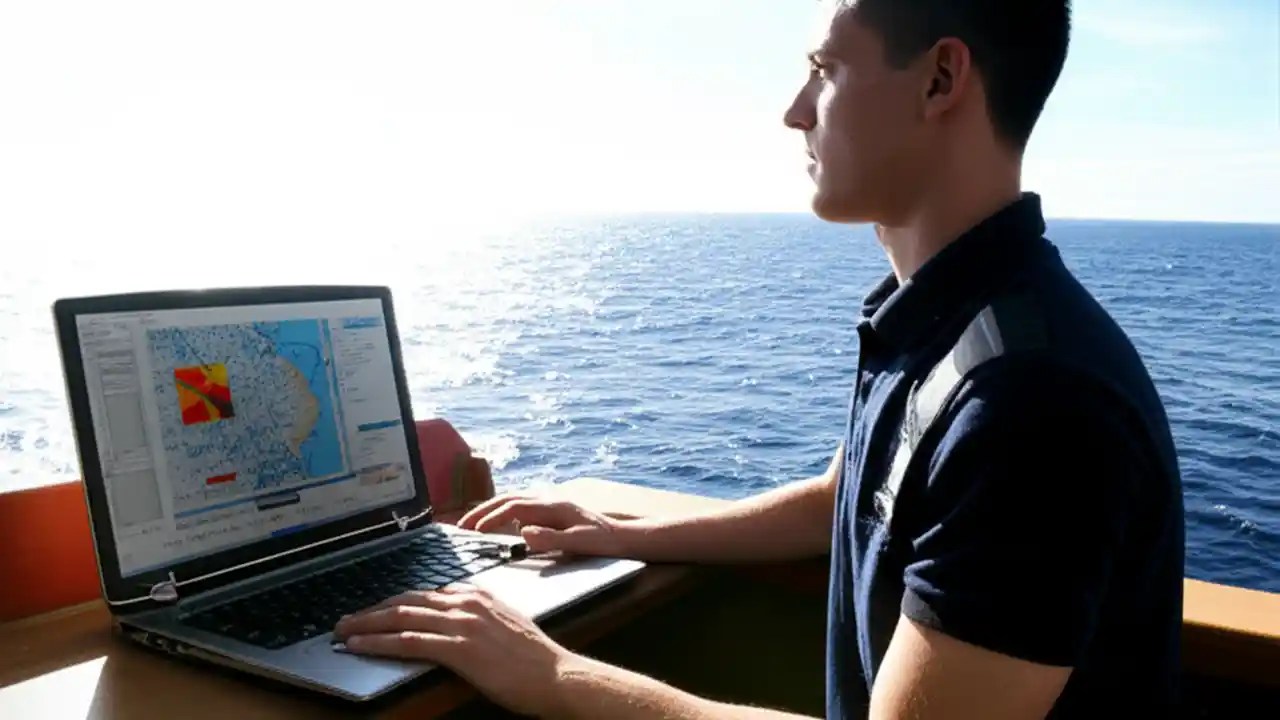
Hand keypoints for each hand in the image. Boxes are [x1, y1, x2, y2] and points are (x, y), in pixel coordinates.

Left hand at [334, 585, 573, 717]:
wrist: (556, 675)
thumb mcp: (506, 626)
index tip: (375, 610)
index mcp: (478, 595)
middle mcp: (466, 603)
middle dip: (372, 610)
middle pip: (406, 600)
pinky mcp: (458, 647)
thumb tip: (455, 623)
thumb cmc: (536, 659)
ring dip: (366, 624)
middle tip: (347, 619)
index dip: (394, 602)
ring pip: (400, 617)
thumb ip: (480, 618)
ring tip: (343, 630)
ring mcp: (461, 624)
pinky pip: (408, 641)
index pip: (425, 593)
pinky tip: (361, 645)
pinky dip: (379, 642)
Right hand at [458, 494, 626, 556]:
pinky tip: (497, 525)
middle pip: (508, 498)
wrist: (623, 536)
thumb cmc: (602, 541)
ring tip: (471, 524)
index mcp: (553, 506)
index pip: (514, 507)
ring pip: (513, 500)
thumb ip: (551, 539)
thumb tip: (522, 533)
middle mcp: (549, 500)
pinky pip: (521, 507)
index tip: (473, 531)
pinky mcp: (552, 511)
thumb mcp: (579, 542)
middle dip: (483, 510)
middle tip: (460, 526)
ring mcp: (550, 503)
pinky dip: (503, 512)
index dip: (491, 518)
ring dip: (491, 509)